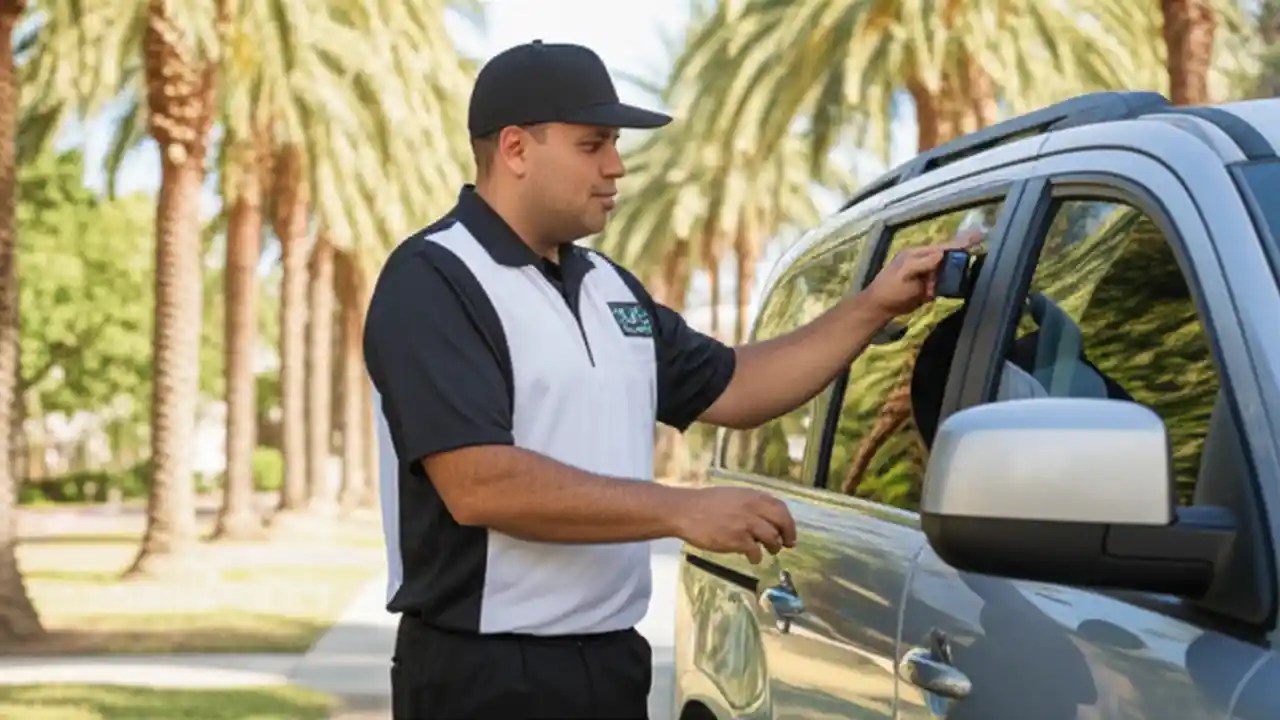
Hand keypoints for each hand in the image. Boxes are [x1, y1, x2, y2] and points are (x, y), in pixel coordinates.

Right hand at [674, 487, 796, 563]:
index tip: (789, 531)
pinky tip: (752, 559)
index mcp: (752, 496)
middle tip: (787, 544)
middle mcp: (752, 508)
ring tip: (768, 551)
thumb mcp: (733, 496)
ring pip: (772, 538)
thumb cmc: (706, 504)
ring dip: (774, 547)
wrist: (685, 511)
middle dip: (788, 535)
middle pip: (782, 522)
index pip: (780, 507)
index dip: (788, 521)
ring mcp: (745, 524)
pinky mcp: (737, 540)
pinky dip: (756, 557)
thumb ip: (750, 504)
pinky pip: (755, 551)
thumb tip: (766, 518)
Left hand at [863, 231, 982, 318]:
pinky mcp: (928, 289)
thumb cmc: (890, 288)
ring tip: (964, 272)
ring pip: (948, 271)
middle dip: (962, 256)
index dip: (960, 242)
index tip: (978, 235)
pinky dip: (950, 285)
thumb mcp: (905, 272)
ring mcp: (927, 275)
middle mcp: (925, 262)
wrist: (880, 307)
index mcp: (918, 254)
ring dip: (957, 273)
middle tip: (977, 251)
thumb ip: (923, 263)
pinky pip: (944, 284)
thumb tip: (942, 254)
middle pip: (949, 257)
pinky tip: (958, 284)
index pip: (943, 247)